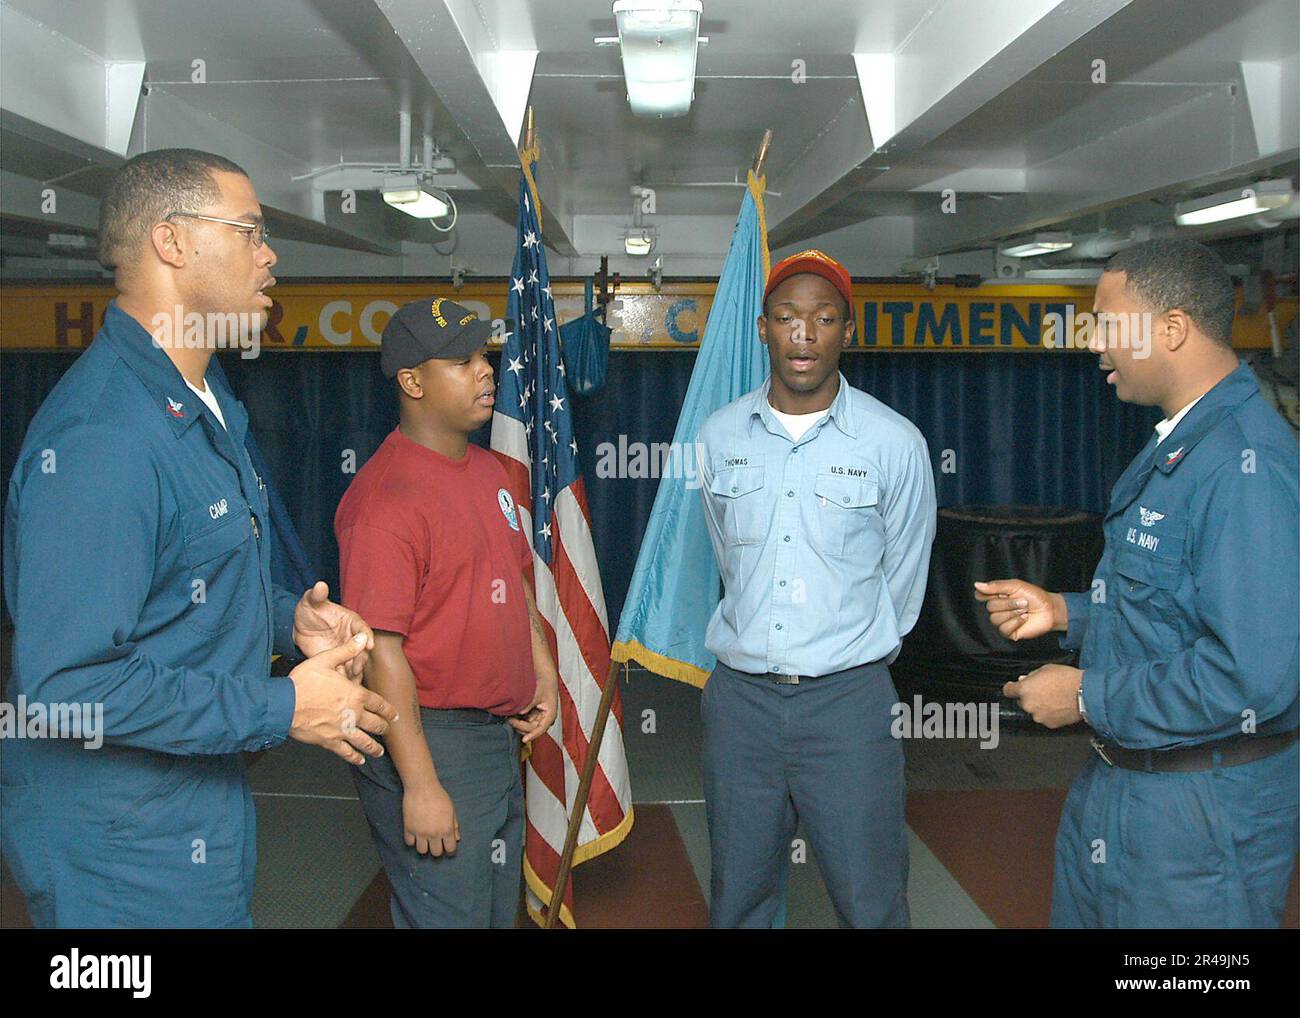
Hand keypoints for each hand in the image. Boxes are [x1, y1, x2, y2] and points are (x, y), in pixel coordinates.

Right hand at [288, 634, 398, 763]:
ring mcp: (342, 730)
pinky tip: (360, 760)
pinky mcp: (329, 741)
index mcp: (355, 695)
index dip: (389, 710)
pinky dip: (355, 757)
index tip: (395, 715)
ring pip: (364, 741)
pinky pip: (346, 752)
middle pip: (375, 724)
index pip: (378, 703)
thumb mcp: (325, 660)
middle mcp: (353, 714)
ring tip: (380, 751)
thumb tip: (361, 638)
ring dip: (374, 747)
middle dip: (383, 727)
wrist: (284, 704)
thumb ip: (346, 650)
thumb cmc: (303, 681)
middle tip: (388, 730)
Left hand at [294, 580, 373, 679]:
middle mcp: (351, 637)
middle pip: (361, 649)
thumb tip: (319, 585)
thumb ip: (316, 595)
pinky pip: (344, 671)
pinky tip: (344, 687)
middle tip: (356, 667)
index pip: (362, 628)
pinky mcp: (337, 661)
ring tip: (351, 679)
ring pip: (355, 662)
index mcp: (350, 621)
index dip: (366, 636)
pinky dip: (345, 680)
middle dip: (360, 658)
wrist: (298, 627)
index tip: (369, 644)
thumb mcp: (310, 602)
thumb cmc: (309, 610)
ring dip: (355, 671)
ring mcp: (345, 650)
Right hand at [403, 783, 459, 856]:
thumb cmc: (439, 796)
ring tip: (424, 839)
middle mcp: (434, 834)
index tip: (447, 847)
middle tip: (435, 842)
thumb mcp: (451, 810)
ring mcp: (420, 832)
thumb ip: (454, 825)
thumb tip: (457, 838)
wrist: (422, 787)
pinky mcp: (408, 829)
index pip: (450, 849)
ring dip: (424, 846)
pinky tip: (415, 834)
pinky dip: (412, 840)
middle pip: (436, 853)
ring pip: (422, 851)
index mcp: (447, 829)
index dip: (450, 850)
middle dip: (437, 848)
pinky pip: (409, 843)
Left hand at [509, 674, 557, 743]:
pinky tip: (513, 715)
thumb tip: (520, 712)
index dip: (532, 735)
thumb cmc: (545, 684)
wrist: (545, 676)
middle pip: (532, 729)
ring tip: (510, 717)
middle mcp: (545, 718)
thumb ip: (529, 704)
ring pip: (528, 727)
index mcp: (550, 715)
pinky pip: (526, 721)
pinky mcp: (534, 715)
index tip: (525, 740)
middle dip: (521, 726)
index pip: (541, 729)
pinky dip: (519, 719)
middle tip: (510, 720)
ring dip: (519, 724)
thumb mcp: (537, 694)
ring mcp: (539, 717)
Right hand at [974, 579, 1062, 641]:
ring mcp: (1002, 621)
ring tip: (1024, 610)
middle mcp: (997, 609)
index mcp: (997, 596)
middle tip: (1022, 602)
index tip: (1003, 592)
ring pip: (995, 619)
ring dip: (1012, 613)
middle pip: (990, 607)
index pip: (981, 595)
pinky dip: (1015, 622)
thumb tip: (977, 585)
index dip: (988, 594)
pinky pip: (1003, 629)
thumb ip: (996, 586)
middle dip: (1008, 604)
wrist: (1050, 610)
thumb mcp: (1015, 586)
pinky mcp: (1009, 632)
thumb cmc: (1035, 596)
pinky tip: (1024, 619)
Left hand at [1003, 664, 1082, 728]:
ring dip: (1040, 706)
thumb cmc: (1066, 678)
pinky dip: (1049, 714)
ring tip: (1054, 699)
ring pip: (1034, 711)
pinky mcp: (1049, 724)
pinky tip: (1059, 707)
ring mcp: (1038, 716)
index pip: (1008, 691)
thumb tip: (1024, 680)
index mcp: (1024, 690)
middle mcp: (1028, 705)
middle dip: (1029, 697)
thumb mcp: (1046, 669)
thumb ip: (1031, 676)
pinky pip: (1045, 718)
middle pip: (1022, 702)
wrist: (1086, 693)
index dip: (1011, 688)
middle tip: (1043, 691)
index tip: (1014, 687)